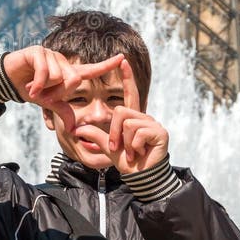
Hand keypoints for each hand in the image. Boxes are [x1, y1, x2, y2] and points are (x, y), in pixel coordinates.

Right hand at [3, 47, 123, 131]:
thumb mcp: (48, 103)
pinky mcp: (38, 51)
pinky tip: (30, 86)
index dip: (107, 64)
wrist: (8, 80)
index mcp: (67, 73)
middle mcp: (62, 61)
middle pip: (73, 79)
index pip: (91, 69)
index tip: (123, 57)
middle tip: (44, 96)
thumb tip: (73, 129)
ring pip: (58, 76)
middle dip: (58, 93)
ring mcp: (50, 55)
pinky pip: (45, 71)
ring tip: (34, 87)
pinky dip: (38, 83)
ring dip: (44, 88)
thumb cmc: (31, 89)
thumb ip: (62, 111)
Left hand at [75, 58, 168, 173]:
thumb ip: (96, 136)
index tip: (123, 61)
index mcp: (134, 119)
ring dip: (125, 142)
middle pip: (121, 112)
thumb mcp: (108, 147)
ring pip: (128, 123)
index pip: (129, 94)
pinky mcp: (160, 132)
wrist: (141, 178)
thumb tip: (78, 130)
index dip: (126, 78)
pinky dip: (134, 147)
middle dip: (114, 132)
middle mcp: (145, 118)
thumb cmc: (128, 163)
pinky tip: (140, 153)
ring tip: (133, 152)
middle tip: (120, 148)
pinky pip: (138, 132)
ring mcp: (154, 124)